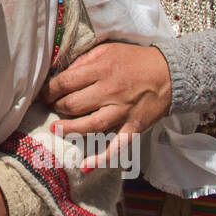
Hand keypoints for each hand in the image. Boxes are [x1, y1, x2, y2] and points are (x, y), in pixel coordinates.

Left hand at [44, 42, 171, 168]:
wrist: (170, 72)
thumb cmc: (135, 60)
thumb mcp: (107, 49)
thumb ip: (84, 60)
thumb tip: (61, 73)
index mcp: (102, 69)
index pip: (65, 82)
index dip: (50, 90)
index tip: (44, 93)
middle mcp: (110, 91)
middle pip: (74, 104)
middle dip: (57, 107)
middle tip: (53, 107)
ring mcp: (122, 111)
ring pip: (90, 125)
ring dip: (69, 129)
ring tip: (56, 129)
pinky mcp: (133, 126)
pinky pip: (117, 146)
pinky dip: (102, 158)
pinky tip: (86, 166)